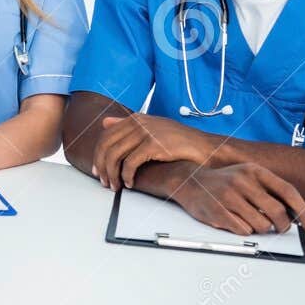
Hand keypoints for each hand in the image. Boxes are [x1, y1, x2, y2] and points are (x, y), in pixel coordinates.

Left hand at [92, 112, 221, 188]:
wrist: (206, 148)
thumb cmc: (180, 142)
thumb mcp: (152, 128)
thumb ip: (128, 125)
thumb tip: (105, 122)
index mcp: (135, 118)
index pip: (105, 136)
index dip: (98, 155)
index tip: (97, 170)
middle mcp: (138, 122)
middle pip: (106, 146)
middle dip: (101, 166)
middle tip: (104, 182)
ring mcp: (145, 132)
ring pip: (115, 156)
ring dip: (112, 174)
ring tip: (115, 187)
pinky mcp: (153, 145)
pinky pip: (130, 163)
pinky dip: (126, 176)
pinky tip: (130, 184)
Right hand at [167, 162, 304, 235]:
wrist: (189, 181)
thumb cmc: (224, 182)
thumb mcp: (247, 176)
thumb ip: (270, 190)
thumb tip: (296, 213)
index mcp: (254, 171)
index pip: (288, 192)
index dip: (304, 211)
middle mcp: (243, 181)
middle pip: (277, 213)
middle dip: (283, 226)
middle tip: (280, 228)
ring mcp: (229, 197)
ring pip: (262, 225)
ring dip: (262, 229)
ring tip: (253, 221)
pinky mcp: (218, 212)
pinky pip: (244, 230)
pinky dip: (245, 230)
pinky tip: (237, 221)